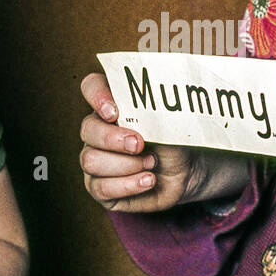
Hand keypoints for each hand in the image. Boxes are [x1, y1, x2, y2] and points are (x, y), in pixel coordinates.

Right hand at [79, 71, 211, 212]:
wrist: (188, 174)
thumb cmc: (175, 142)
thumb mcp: (169, 123)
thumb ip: (154, 110)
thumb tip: (148, 103)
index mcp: (113, 105)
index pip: (92, 87)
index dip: (97, 96)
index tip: (114, 112)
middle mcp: (99, 131)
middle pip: (87, 129)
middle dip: (113, 139)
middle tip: (139, 144)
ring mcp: (96, 160)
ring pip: (90, 160)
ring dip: (126, 165)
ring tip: (152, 164)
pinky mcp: (100, 187)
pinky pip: (100, 187)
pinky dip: (128, 184)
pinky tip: (148, 181)